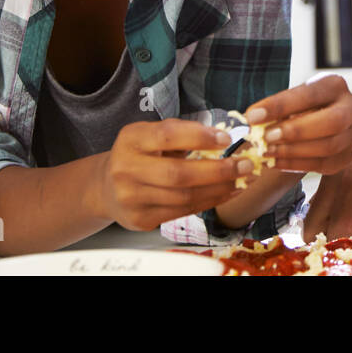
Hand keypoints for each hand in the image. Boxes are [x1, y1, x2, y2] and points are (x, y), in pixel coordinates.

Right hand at [94, 119, 249, 230]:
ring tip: (240, 180)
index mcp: (131, 139)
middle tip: (244, 165)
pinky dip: (209, 202)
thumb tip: (224, 137)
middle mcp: (126, 168)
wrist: (107, 187)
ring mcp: (131, 197)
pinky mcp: (140, 219)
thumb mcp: (152, 135)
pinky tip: (226, 193)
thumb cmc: (141, 154)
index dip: (199, 137)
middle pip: (178, 173)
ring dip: (218, 189)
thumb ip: (183, 133)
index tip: (226, 138)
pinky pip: (181, 212)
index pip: (168, 135)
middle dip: (217, 170)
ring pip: (183, 197)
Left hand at [247, 74, 351, 174]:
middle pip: (332, 122)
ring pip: (329, 146)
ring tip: (267, 151)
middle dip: (296, 131)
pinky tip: (276, 162)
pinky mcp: (346, 157)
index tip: (253, 116)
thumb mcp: (294, 99)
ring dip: (293, 151)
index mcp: (335, 85)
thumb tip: (252, 119)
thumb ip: (278, 109)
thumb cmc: (303, 106)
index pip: (309, 94)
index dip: (280, 105)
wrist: (322, 121)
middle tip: (265, 137)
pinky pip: (324, 165)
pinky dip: (297, 164)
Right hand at [303, 83, 351, 244]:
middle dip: (344, 232)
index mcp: (351, 186)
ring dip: (345, 216)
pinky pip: (328, 192)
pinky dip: (344, 201)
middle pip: (317, 223)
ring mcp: (334, 168)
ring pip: (322, 207)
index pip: (336, 232)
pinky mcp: (338, 161)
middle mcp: (334, 177)